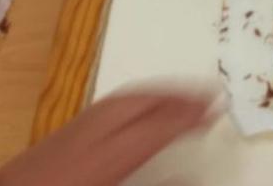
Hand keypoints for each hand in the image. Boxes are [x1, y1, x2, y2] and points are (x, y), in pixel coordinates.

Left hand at [0, 88, 217, 185]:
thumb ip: (152, 181)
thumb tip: (188, 175)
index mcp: (97, 163)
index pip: (151, 130)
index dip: (188, 115)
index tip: (218, 105)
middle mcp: (82, 139)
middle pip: (135, 103)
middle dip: (176, 95)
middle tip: (210, 96)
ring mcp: (64, 137)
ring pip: (119, 102)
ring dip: (157, 94)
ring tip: (185, 98)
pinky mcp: (54, 141)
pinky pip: (105, 109)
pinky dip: (134, 101)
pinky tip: (144, 111)